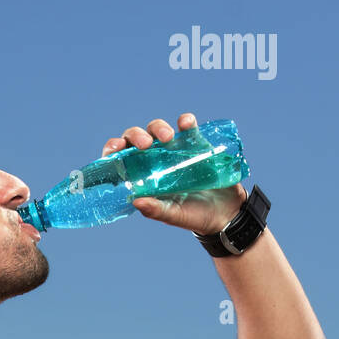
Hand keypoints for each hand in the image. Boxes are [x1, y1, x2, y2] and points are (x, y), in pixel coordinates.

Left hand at [101, 112, 245, 235]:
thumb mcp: (172, 215)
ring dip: (158, 128)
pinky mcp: (195, 143)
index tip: (116, 148)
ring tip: (168, 138)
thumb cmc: (193, 216)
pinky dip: (185, 122)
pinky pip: (188, 127)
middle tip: (145, 144)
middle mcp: (155, 161)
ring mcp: (174, 150)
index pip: (121, 158)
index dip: (114, 149)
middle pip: (137, 139)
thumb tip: (135, 201)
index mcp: (143, 177)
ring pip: (158, 129)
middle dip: (137, 136)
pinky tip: (186, 124)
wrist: (224, 212)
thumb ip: (155, 210)